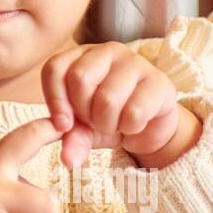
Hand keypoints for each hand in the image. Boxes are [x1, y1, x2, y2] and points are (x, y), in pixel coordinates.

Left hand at [41, 41, 180, 167]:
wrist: (148, 127)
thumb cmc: (109, 118)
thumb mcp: (84, 129)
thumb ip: (71, 138)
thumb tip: (68, 159)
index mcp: (81, 56)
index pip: (55, 69)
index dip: (55, 100)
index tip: (63, 125)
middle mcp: (107, 52)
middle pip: (80, 79)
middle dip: (85, 112)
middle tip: (96, 121)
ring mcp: (135, 62)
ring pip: (107, 98)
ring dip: (108, 124)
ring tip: (115, 124)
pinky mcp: (158, 80)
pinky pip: (134, 112)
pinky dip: (130, 127)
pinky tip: (134, 123)